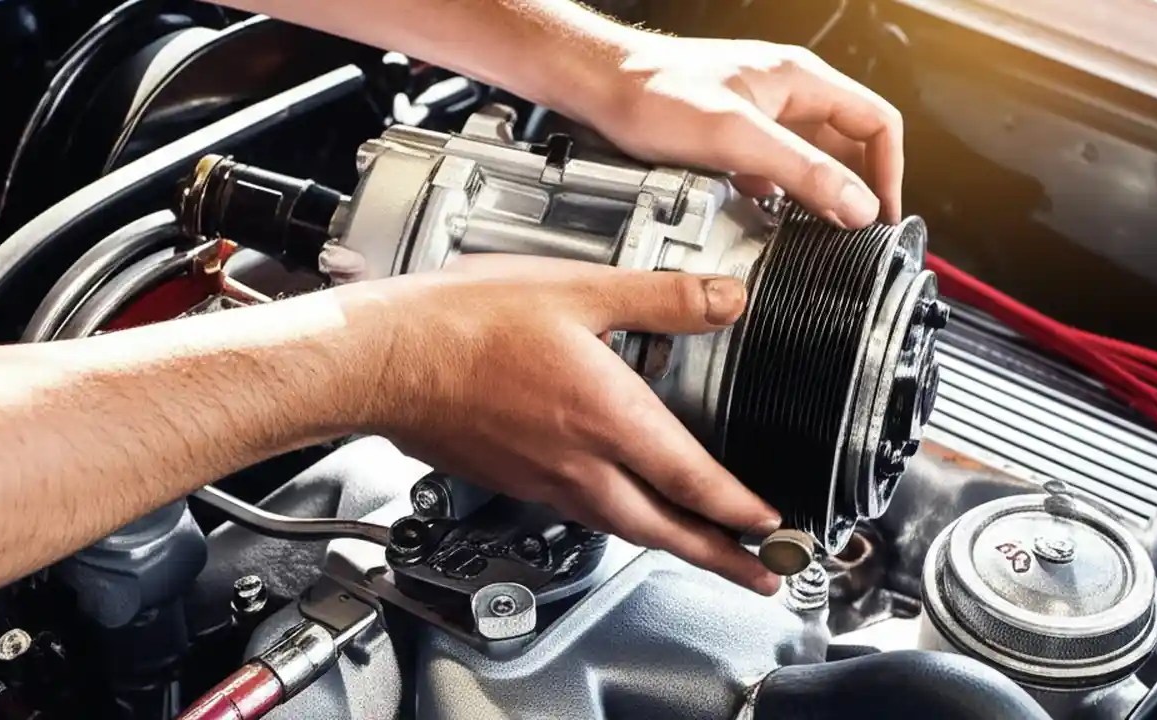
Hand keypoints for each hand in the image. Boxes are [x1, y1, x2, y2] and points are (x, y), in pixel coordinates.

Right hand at [353, 255, 781, 594]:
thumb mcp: (577, 291)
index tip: (770, 525)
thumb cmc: (464, 325)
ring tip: (701, 550)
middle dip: (719, 558)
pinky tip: (621, 507)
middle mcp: (578, 463)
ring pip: (623, 527)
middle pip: (663, 529)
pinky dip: (620, 522)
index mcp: (605, 418)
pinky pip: (582, 514)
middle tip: (758, 577)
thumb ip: (660, 298)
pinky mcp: (514, 479)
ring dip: (671, 543)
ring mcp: (543, 480)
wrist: (387, 359)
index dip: (740, 509)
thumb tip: (724, 299)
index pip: (692, 481)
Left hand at [586, 34, 903, 228]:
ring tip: (815, 234)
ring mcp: (759, 113)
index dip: (889, 173)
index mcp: (801, 80)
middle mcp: (786, 92)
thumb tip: (856, 205)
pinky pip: (773, 168)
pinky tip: (768, 219)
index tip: (882, 218)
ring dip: (816, 195)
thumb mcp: (735, 138)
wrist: (596, 86)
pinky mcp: (731, 134)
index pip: (876, 123)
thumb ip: (800, 171)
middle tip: (851, 236)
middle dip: (853, 189)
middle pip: (846, 145)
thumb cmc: (653, 95)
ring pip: (809, 159)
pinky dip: (781, 195)